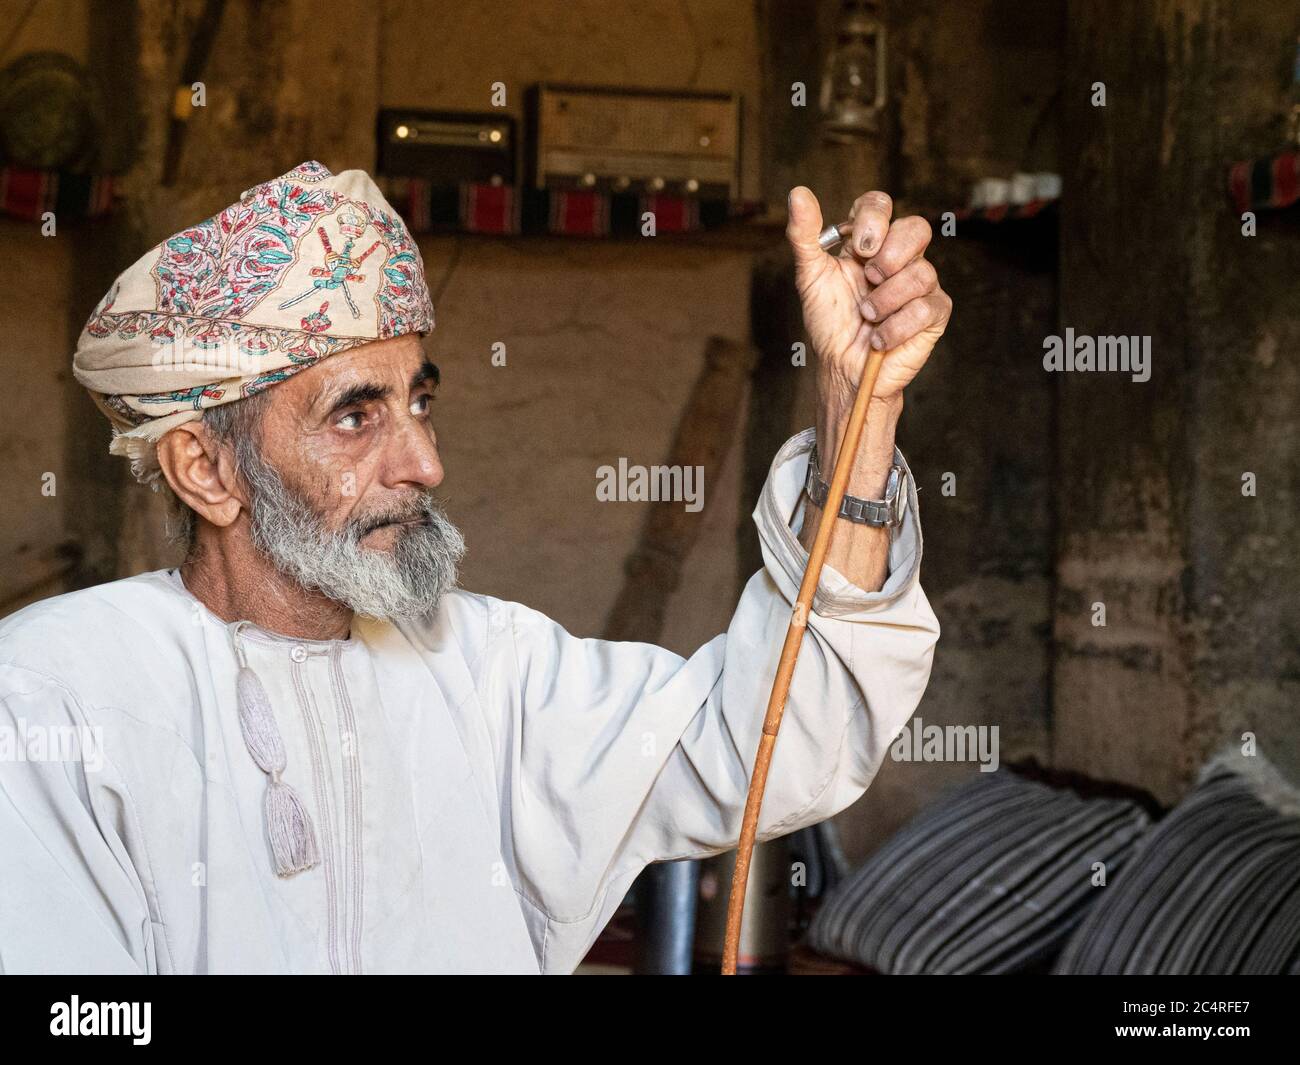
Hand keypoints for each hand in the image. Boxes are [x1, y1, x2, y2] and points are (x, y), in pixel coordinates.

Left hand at [786, 187, 950, 415]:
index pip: (880, 205)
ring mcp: (921, 284)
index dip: (873, 219)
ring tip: (867, 316)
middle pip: (917, 227)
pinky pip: (925, 308)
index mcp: (871, 242)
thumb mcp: (810, 276)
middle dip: (891, 254)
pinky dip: (895, 327)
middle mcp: (900, 257)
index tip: (858, 248)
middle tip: (869, 278)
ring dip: (885, 300)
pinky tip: (879, 337)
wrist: (842, 367)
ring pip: (921, 272)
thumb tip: (798, 193)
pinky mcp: (935, 313)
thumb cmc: (830, 322)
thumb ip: (804, 236)